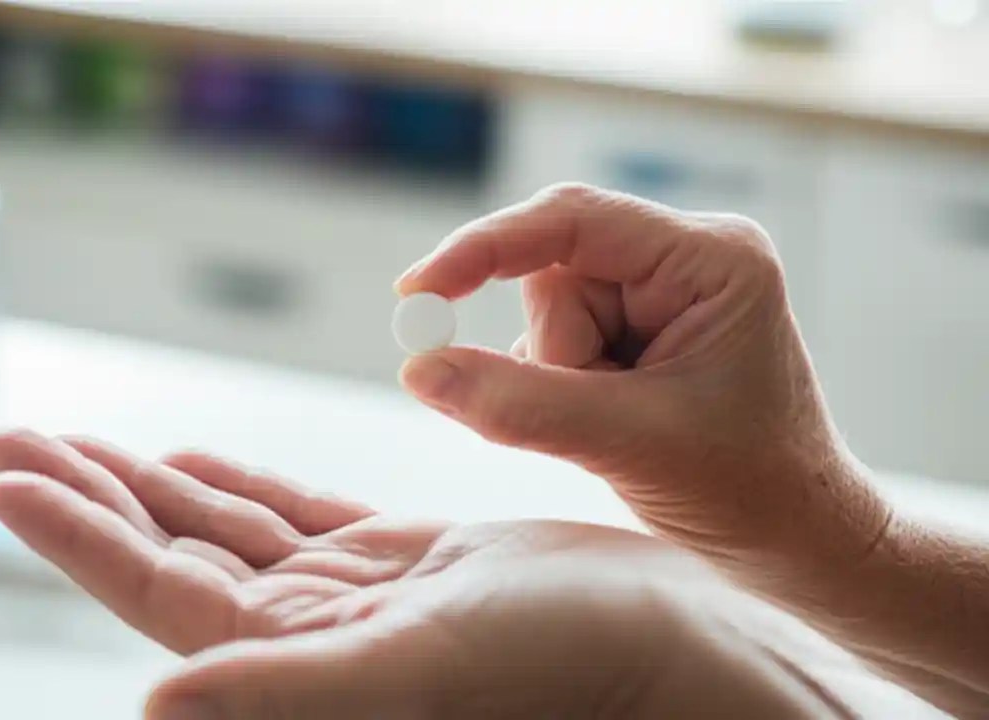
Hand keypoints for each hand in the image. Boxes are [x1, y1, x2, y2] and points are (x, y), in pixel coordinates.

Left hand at [0, 429, 923, 719]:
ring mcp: (351, 598)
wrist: (673, 648)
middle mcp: (308, 636)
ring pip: (222, 529)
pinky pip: (294, 518)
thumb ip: (282, 688)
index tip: (0, 474)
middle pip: (167, 552)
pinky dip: (239, 487)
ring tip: (75, 439)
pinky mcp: (400, 563)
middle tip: (7, 434)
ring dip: (147, 482)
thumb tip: (150, 700)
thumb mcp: (417, 666)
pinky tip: (193, 462)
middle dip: (87, 493)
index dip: (72, 531)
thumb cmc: (567, 664)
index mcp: (294, 662)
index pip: (150, 588)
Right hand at [395, 184, 886, 587]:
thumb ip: (520, 406)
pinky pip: (556, 346)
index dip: (483, 249)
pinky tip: (616, 427)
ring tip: (624, 429)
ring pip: (545, 315)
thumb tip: (418, 371)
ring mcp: (662, 295)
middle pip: (550, 275)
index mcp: (710, 258)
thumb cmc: (748, 490)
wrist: (798, 545)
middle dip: (554, 355)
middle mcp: (685, 259)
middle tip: (596, 418)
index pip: (571, 221)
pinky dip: (561, 391)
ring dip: (559, 380)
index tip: (415, 294)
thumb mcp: (629, 444)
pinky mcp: (639, 332)